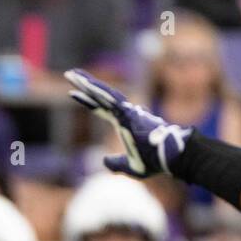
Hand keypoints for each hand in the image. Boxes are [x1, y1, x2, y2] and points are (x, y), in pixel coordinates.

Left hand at [63, 69, 191, 177]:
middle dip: (85, 85)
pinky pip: (111, 100)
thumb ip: (117, 164)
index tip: (72, 93)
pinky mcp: (129, 113)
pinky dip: (99, 92)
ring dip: (87, 83)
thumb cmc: (156, 162)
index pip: (101, 109)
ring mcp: (127, 112)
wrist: (171, 158)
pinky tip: (86, 84)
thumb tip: (104, 161)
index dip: (87, 101)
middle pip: (100, 97)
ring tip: (71, 74)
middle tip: (69, 74)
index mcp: (124, 123)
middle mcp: (125, 114)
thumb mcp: (132, 166)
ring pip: (103, 94)